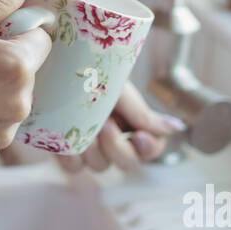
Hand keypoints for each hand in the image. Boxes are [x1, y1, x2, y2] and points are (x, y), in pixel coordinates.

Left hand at [39, 82, 185, 173]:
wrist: (54, 62)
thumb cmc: (89, 70)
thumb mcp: (119, 89)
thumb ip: (143, 113)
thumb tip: (175, 128)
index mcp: (131, 122)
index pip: (151, 149)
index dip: (150, 149)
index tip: (140, 136)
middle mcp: (113, 138)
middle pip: (127, 164)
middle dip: (117, 147)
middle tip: (105, 125)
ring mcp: (89, 145)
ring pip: (99, 167)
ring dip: (93, 149)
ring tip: (82, 125)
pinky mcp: (64, 149)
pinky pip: (73, 167)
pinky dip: (70, 154)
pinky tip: (65, 135)